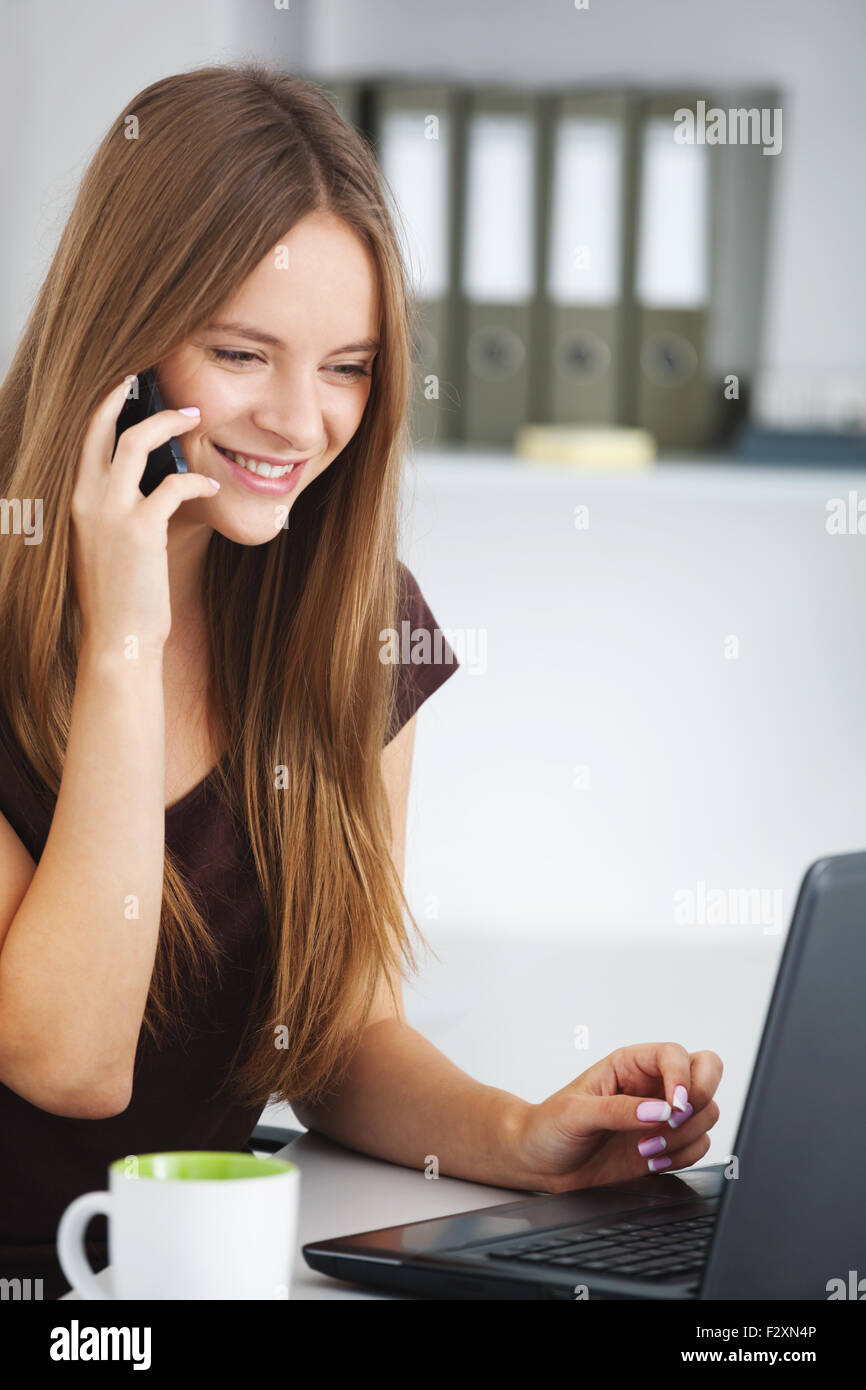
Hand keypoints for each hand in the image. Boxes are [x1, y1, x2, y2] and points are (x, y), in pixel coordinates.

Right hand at [69, 376, 218, 656]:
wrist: (116, 640)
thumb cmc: (117, 600)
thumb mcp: (104, 548)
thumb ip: (113, 516)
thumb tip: (144, 493)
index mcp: (75, 502)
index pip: (84, 440)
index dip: (104, 408)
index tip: (124, 387)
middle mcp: (86, 500)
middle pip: (103, 426)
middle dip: (129, 396)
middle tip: (157, 384)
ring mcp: (111, 512)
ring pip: (136, 442)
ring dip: (169, 424)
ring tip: (195, 418)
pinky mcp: (141, 529)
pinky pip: (173, 485)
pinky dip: (196, 481)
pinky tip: (211, 487)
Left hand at [512, 1043, 722, 1193]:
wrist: (541, 1162)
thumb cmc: (550, 1127)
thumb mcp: (575, 1113)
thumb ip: (617, 1110)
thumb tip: (658, 1111)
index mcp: (629, 1064)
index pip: (674, 1054)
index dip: (682, 1076)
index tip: (674, 1106)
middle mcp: (652, 1085)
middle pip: (707, 1070)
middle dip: (700, 1097)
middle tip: (675, 1121)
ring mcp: (662, 1115)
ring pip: (706, 1111)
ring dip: (685, 1135)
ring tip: (647, 1149)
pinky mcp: (667, 1144)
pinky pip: (699, 1144)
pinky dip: (684, 1156)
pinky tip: (653, 1162)